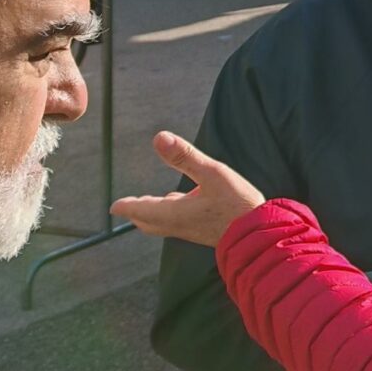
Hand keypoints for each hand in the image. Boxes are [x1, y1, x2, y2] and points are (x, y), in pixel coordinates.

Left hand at [111, 131, 266, 246]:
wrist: (257, 233)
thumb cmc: (236, 203)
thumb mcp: (212, 173)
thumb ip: (185, 156)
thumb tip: (158, 137)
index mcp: (173, 212)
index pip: (140, 211)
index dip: (127, 206)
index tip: (114, 207)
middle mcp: (178, 225)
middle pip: (149, 221)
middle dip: (137, 212)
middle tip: (126, 206)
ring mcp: (191, 230)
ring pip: (163, 223)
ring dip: (152, 214)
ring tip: (149, 204)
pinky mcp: (203, 230)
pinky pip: (177, 223)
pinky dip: (169, 214)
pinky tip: (182, 203)